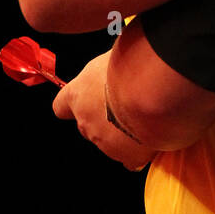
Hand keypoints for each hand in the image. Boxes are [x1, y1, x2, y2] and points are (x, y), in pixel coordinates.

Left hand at [52, 50, 156, 170]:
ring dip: (124, 132)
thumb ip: (108, 67)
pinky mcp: (127, 157)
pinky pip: (131, 158)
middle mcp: (86, 121)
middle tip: (127, 104)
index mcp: (78, 95)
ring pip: (109, 141)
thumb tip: (118, 61)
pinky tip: (152, 137)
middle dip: (104, 118)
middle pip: (88, 124)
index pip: (61, 106)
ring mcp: (105, 142)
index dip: (73, 104)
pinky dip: (140, 151)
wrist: (153, 93)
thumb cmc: (133, 66)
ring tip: (146, 115)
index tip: (83, 101)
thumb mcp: (114, 54)